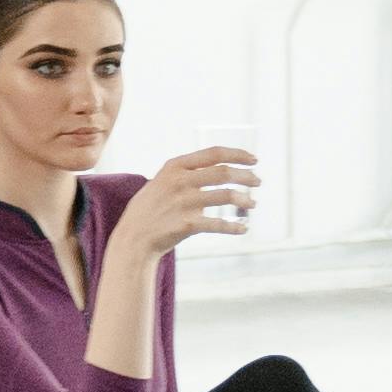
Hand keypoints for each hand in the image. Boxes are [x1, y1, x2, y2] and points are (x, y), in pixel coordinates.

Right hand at [121, 143, 258, 255]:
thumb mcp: (162, 182)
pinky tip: (243, 229)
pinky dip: (234, 227)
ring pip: (226, 196)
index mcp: (175, 166)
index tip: (253, 159)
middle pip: (224, 172)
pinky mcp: (187, 224)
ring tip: (253, 204)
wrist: (134, 238)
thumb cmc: (150, 210)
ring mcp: (184, 202)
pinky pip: (219, 224)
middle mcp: (180, 181)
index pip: (214, 153)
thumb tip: (217, 171)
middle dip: (246, 176)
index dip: (237, 154)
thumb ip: (185, 174)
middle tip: (258, 182)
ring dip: (245, 200)